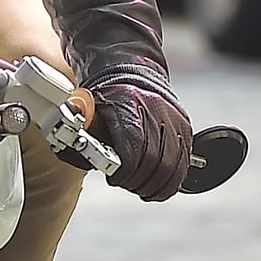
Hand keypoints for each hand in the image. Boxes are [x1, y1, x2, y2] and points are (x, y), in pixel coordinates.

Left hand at [83, 80, 192, 201]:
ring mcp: (174, 120)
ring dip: (155, 185)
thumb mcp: (90, 110)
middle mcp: (157, 112)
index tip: (114, 177)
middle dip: (138, 181)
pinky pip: (184, 162)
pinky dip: (171, 180)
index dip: (125, 172)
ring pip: (172, 167)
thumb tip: (75, 154)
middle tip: (125, 183)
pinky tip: (158, 186)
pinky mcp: (185, 128)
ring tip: (140, 188)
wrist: (132, 72)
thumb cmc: (109, 95)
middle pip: (155, 162)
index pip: (135, 150)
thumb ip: (83, 133)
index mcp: (130, 105)